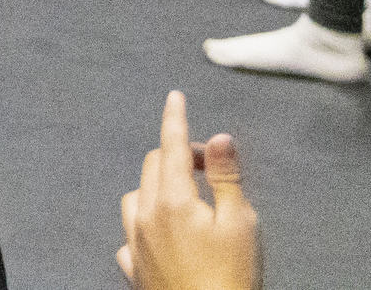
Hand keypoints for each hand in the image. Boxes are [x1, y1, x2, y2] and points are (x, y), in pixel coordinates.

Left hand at [117, 91, 260, 289]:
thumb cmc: (230, 279)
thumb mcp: (240, 223)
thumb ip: (226, 177)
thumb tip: (218, 139)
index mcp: (172, 200)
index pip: (170, 146)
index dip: (175, 119)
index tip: (175, 98)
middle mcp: (146, 218)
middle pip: (152, 166)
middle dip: (176, 155)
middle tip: (207, 166)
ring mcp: (136, 245)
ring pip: (135, 198)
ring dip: (155, 187)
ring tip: (185, 199)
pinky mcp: (135, 271)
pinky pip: (130, 236)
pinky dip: (144, 226)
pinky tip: (160, 235)